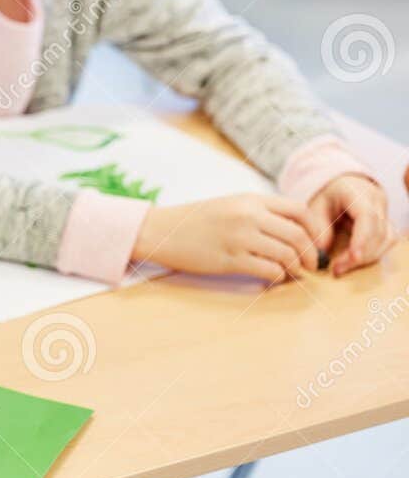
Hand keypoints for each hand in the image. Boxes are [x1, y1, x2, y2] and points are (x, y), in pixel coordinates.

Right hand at [133, 194, 325, 282]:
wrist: (161, 231)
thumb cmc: (195, 220)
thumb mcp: (230, 205)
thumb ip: (260, 212)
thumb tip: (294, 229)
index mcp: (251, 200)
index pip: (299, 210)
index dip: (315, 228)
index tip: (316, 242)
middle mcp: (248, 216)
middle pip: (298, 235)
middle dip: (310, 254)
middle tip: (310, 264)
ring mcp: (239, 238)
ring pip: (286, 254)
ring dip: (295, 267)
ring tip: (292, 272)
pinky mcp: (230, 260)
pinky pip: (268, 270)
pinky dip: (278, 277)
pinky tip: (274, 278)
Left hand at [305, 174, 392, 275]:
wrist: (342, 186)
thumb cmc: (327, 197)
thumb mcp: (315, 207)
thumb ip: (318, 226)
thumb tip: (323, 250)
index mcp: (358, 192)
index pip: (367, 216)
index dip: (362, 239)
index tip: (352, 257)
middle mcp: (377, 201)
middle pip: (379, 231)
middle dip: (360, 254)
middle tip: (338, 270)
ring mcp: (385, 212)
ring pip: (387, 239)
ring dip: (367, 258)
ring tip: (342, 268)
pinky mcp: (387, 224)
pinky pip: (387, 242)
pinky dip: (373, 254)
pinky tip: (354, 262)